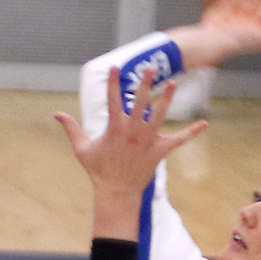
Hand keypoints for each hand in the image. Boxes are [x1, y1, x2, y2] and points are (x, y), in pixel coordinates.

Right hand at [55, 67, 205, 207]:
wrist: (116, 192)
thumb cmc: (98, 170)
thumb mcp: (82, 148)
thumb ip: (71, 128)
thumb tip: (56, 113)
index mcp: (114, 128)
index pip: (112, 100)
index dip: (111, 83)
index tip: (114, 67)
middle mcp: (133, 132)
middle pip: (140, 103)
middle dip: (144, 84)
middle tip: (149, 68)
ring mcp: (148, 141)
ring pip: (160, 116)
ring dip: (167, 99)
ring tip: (173, 84)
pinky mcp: (160, 151)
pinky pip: (179, 140)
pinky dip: (192, 133)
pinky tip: (204, 124)